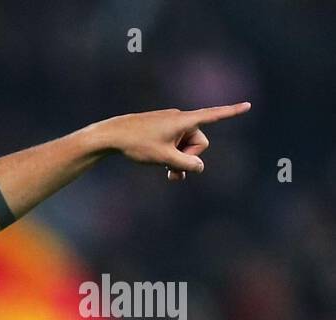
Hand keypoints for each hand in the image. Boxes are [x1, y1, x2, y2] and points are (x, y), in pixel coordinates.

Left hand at [97, 102, 250, 181]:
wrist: (111, 135)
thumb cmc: (137, 144)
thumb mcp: (164, 158)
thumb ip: (186, 163)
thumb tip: (199, 167)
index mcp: (184, 121)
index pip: (214, 115)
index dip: (232, 112)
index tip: (248, 105)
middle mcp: (180, 118)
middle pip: (198, 142)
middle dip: (190, 157)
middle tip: (174, 174)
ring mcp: (170, 123)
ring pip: (186, 145)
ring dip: (180, 159)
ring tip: (168, 174)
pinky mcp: (161, 129)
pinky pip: (175, 143)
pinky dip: (172, 155)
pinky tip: (162, 166)